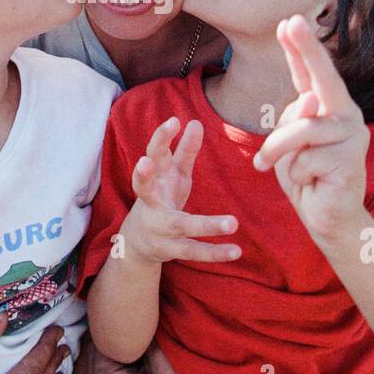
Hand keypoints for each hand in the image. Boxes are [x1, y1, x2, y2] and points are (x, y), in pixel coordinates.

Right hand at [121, 116, 239, 264]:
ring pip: (180, 225)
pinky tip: (236, 251)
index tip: (172, 121)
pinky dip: (214, 252)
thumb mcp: (171, 174)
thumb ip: (184, 151)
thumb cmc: (160, 198)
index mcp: (154, 179)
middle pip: (146, 188)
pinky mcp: (170, 249)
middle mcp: (150, 202)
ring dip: (206, 225)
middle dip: (144, 173)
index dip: (160, 138)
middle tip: (146, 160)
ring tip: (233, 222)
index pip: (154, 155)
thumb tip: (195, 123)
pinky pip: (193, 251)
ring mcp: (158, 227)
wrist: (137, 242)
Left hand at [252, 14, 370, 238]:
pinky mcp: (351, 161)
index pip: (313, 74)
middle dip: (306, 49)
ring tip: (268, 166)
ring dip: (276, 151)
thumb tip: (310, 99)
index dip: (302, 48)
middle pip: (323, 79)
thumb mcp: (289, 145)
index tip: (290, 21)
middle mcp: (345, 115)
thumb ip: (295, 120)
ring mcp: (352, 136)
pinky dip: (296, 175)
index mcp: (328, 108)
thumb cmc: (306, 176)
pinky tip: (311, 183)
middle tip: (292, 21)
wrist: (326, 218)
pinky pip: (305, 160)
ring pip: (301, 130)